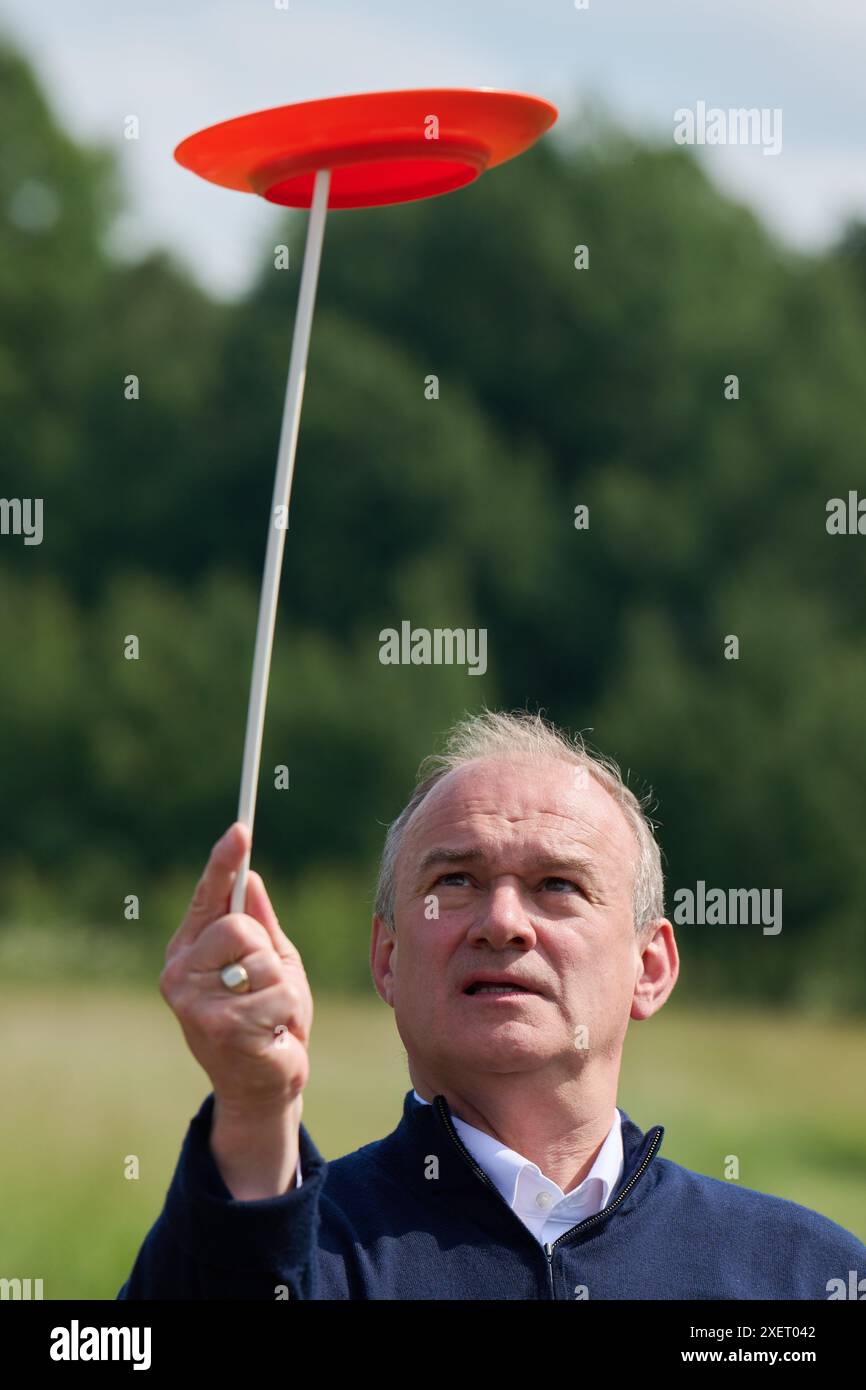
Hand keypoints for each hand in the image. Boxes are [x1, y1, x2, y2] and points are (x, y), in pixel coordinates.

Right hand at [160, 823, 312, 1195]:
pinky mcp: (218, 1027)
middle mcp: (180, 972)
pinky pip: (277, 994)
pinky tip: (272, 1034)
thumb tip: (252, 875)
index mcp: (189, 950)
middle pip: (240, 925)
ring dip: (282, 989)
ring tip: (271, 1015)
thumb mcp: (271, 964)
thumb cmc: (267, 1020)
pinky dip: (287, 1014)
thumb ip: (260, 924)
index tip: (240, 827)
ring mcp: (194, 1002)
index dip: (223, 862)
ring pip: (262, 960)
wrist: (263, 1088)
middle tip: (265, 988)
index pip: (207, 897)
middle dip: (267, 953)